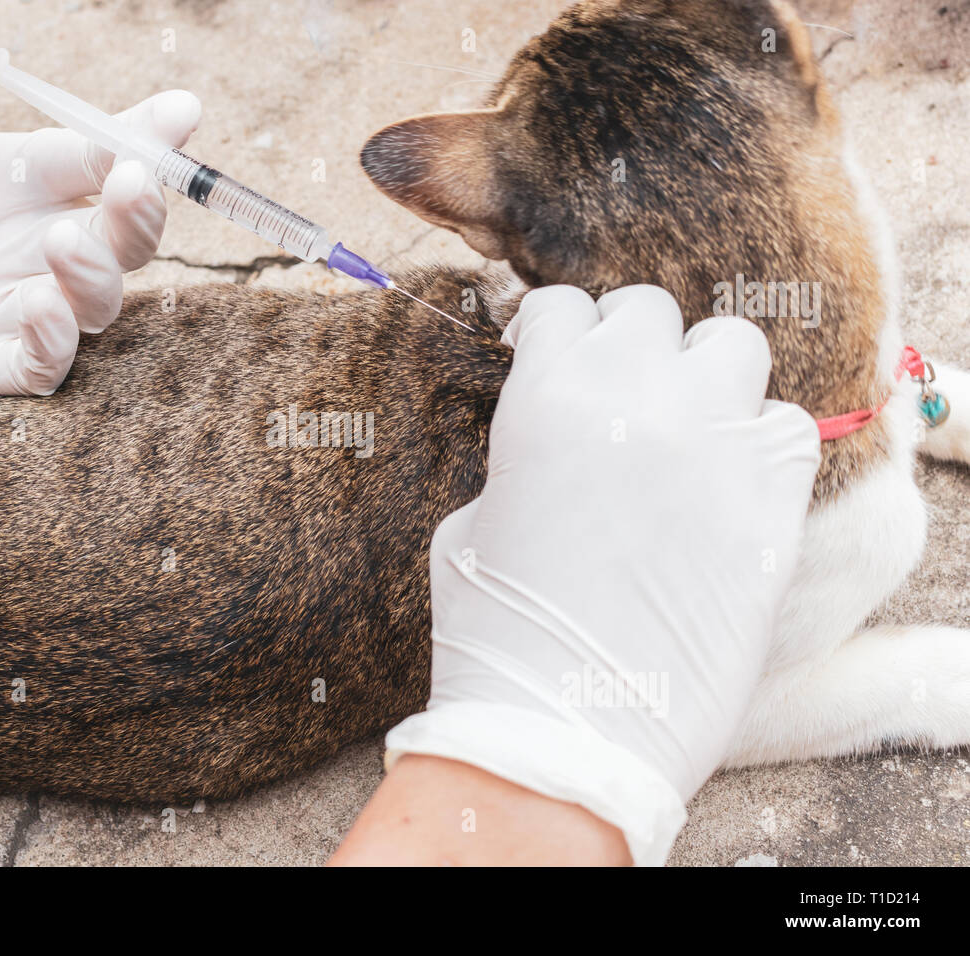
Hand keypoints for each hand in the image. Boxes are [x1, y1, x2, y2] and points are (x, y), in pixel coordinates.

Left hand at [0, 21, 199, 396]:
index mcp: (10, 178)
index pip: (102, 157)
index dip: (149, 139)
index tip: (180, 115)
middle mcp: (20, 242)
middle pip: (121, 237)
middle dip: (144, 212)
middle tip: (134, 181)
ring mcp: (2, 305)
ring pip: (97, 304)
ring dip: (101, 274)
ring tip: (59, 240)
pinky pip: (42, 366)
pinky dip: (55, 340)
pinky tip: (33, 304)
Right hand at [384, 285, 820, 864]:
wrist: (564, 729)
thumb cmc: (494, 635)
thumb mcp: (473, 523)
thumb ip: (518, 457)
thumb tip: (549, 442)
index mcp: (544, 396)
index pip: (558, 308)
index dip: (550, 333)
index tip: (551, 355)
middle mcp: (635, 398)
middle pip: (646, 309)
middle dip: (625, 342)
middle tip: (614, 393)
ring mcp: (713, 445)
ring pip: (731, 344)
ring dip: (700, 373)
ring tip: (681, 422)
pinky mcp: (771, 504)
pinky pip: (784, 426)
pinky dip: (756, 441)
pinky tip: (725, 480)